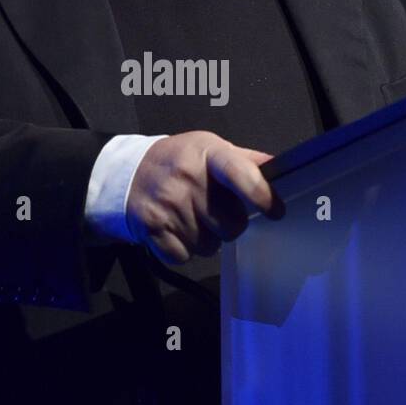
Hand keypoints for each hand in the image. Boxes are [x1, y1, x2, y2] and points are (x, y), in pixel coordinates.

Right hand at [125, 130, 282, 264]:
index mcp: (207, 153)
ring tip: (192, 218)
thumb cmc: (177, 161)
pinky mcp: (152, 227)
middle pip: (232, 224)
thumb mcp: (208, 148)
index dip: (263, 196)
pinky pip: (185, 256)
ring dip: (206, 239)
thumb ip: (244, 160)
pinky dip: (184, 249)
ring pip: (210, 246)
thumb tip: (277, 168)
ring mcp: (168, 204)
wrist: (127, 173)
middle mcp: (187, 177)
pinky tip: (176, 229)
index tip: (275, 211)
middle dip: (230, 224)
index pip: (242, 175)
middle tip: (216, 212)